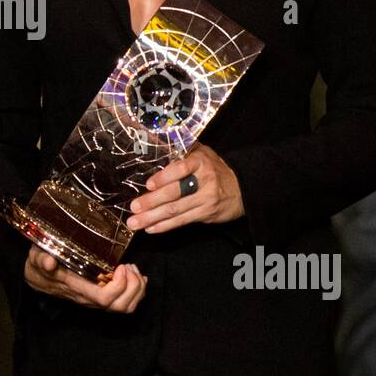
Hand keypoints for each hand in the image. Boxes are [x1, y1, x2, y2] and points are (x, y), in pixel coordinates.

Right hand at [23, 246, 147, 312]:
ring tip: (132, 269)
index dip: (119, 285)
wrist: (38, 277)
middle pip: (120, 306)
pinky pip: (126, 302)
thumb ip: (41, 259)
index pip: (104, 298)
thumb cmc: (40, 265)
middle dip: (133, 287)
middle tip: (129, 266)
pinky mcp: (102, 296)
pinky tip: (135, 274)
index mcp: (78, 288)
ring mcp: (97, 299)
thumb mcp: (37, 258)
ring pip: (126, 307)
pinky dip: (137, 290)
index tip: (120, 266)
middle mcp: (90, 298)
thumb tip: (49, 262)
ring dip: (137, 289)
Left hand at [125, 141, 243, 235]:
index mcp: (200, 162)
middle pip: (175, 193)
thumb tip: (156, 147)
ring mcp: (206, 199)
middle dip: (152, 201)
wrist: (242, 188)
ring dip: (153, 217)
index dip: (164, 177)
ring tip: (135, 222)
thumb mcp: (202, 154)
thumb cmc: (214, 169)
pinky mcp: (206, 214)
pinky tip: (151, 228)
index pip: (181, 168)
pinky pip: (182, 221)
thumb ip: (182, 153)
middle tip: (134, 207)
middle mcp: (204, 180)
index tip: (149, 184)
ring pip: (176, 209)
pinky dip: (165, 226)